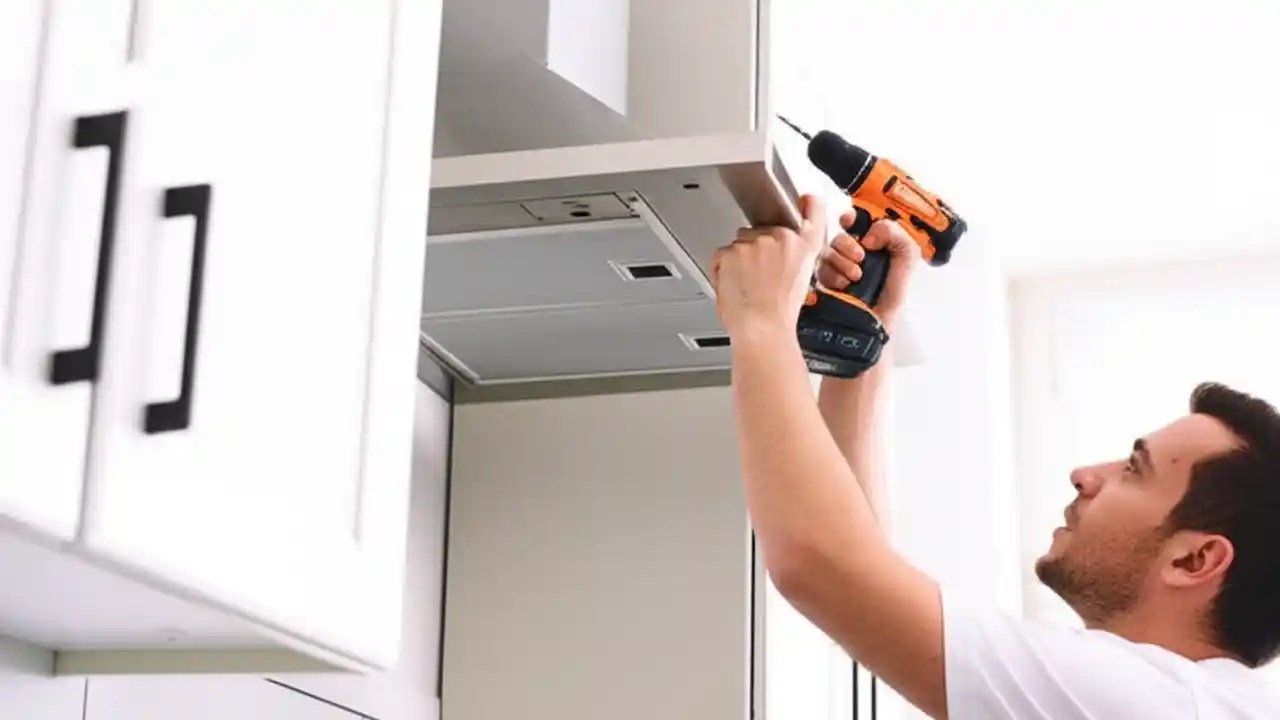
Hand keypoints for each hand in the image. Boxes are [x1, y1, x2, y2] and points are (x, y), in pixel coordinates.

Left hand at [710, 194, 826, 340]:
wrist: (763, 329)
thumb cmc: (780, 314)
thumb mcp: (802, 281)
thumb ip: (796, 256)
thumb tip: (784, 247)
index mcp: (803, 246)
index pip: (810, 215)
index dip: (807, 206)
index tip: (807, 200)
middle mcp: (780, 238)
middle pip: (762, 231)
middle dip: (757, 249)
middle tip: (759, 276)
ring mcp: (754, 243)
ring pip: (740, 243)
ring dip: (739, 259)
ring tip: (747, 285)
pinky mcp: (731, 251)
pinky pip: (721, 255)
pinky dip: (721, 269)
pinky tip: (734, 286)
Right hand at [814, 212, 920, 326]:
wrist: (872, 333)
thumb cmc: (889, 303)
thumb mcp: (906, 261)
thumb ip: (896, 235)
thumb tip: (868, 234)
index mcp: (869, 250)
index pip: (853, 224)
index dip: (850, 219)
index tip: (849, 221)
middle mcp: (848, 260)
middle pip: (836, 237)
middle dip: (846, 244)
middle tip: (860, 259)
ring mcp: (831, 274)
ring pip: (823, 252)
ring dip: (838, 262)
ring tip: (853, 279)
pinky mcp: (817, 288)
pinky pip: (812, 271)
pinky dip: (827, 275)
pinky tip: (839, 287)